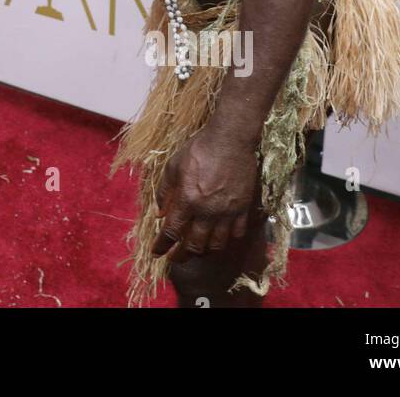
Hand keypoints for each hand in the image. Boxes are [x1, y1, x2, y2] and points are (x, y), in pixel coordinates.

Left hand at [151, 130, 260, 262]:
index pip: (171, 232)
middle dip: (181, 256)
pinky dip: (227, 240)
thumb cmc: (198, 149)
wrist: (230, 139)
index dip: (162, 246)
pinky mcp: (243, 209)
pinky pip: (236, 234)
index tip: (156, 253)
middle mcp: (207, 211)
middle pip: (194, 245)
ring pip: (216, 244)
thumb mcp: (173, 166)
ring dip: (204, 251)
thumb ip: (165, 192)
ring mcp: (228, 212)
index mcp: (187, 200)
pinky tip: (220, 237)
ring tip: (196, 250)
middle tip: (175, 259)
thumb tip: (159, 214)